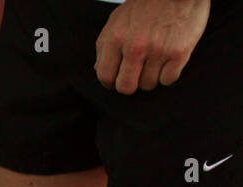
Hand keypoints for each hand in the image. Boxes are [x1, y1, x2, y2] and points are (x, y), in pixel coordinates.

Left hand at [95, 0, 209, 93]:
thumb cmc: (145, 5)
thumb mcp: (116, 21)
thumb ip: (105, 46)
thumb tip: (100, 70)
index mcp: (116, 39)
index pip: (105, 76)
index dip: (110, 82)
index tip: (118, 79)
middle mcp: (135, 47)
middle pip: (126, 87)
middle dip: (130, 84)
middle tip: (137, 74)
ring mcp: (158, 50)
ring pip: (148, 85)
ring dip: (151, 77)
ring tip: (155, 61)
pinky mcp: (179, 52)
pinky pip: (168, 80)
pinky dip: (168, 74)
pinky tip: (169, 61)